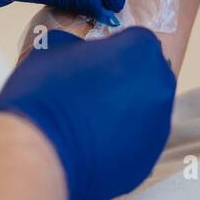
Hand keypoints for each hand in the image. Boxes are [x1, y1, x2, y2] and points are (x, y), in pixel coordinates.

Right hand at [0, 28, 175, 199]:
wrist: (37, 152)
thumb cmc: (44, 92)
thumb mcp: (55, 47)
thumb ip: (80, 43)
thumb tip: (79, 50)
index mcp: (143, 50)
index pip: (132, 41)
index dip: (109, 49)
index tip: (88, 63)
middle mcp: (161, 86)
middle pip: (143, 76)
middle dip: (121, 80)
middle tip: (86, 92)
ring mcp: (158, 126)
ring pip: (142, 112)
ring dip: (120, 112)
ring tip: (84, 121)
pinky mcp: (147, 158)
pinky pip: (134, 143)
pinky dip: (117, 141)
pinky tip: (88, 143)